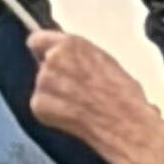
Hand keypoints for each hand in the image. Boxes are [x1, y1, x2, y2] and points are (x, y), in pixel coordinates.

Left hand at [27, 30, 163, 163]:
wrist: (126, 124)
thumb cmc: (124, 95)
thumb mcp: (104, 61)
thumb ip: (79, 56)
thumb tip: (70, 59)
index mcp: (70, 45)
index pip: (38, 40)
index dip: (45, 51)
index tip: (48, 58)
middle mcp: (53, 60)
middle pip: (42, 65)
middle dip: (55, 77)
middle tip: (77, 91)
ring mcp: (43, 83)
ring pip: (42, 87)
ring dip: (55, 96)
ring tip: (80, 106)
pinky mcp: (39, 105)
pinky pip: (41, 107)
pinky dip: (53, 113)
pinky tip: (74, 118)